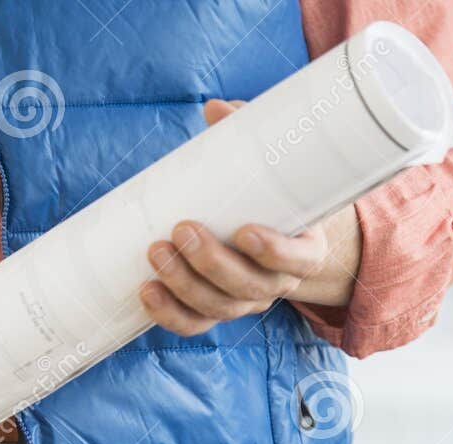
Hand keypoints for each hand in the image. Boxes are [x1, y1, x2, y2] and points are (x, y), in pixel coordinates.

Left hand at [139, 99, 361, 337]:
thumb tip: (215, 109)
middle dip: (212, 264)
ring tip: (155, 252)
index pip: (298, 260)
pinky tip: (147, 291)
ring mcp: (246, 300)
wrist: (272, 229)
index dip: (274, 252)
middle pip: (249, 287)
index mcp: (304, 249)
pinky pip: (195, 324)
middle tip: (182, 228)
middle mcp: (278, 282)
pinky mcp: (215, 309)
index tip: (246, 232)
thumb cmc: (272, 193)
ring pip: (219, 307)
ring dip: (184, 285)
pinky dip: (169, 314)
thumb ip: (249, 135)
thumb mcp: (272, 165)